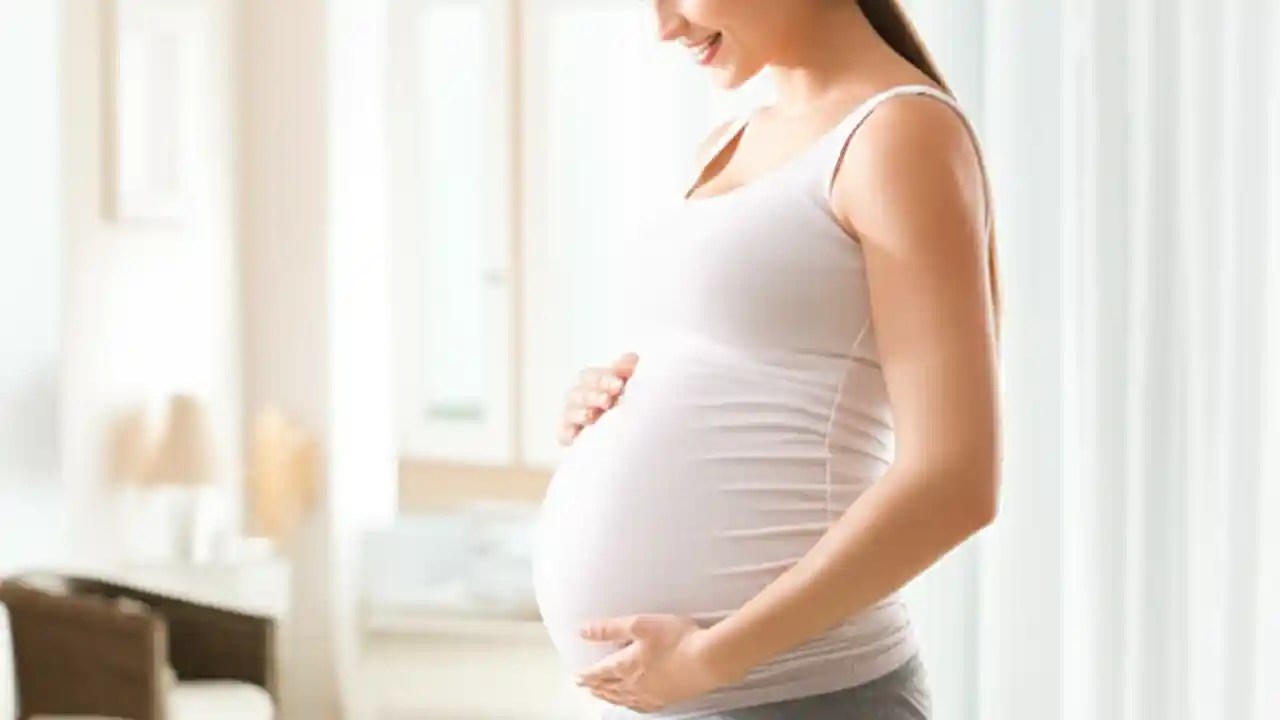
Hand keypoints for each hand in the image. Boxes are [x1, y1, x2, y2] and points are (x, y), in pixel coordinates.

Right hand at [558, 352, 638, 445]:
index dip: (603, 379)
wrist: (639, 444)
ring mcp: (575, 419)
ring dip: (581, 412)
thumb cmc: (637, 407)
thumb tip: (632, 359)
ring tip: (593, 415)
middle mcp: (582, 399)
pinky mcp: (571, 438)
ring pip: (570, 411)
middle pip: (577, 392)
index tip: (618, 385)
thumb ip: (631, 370)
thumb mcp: (637, 386)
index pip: (591, 377)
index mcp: (596, 385)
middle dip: (592, 395)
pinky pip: (563, 433)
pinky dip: (567, 432)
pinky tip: (576, 434)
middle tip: (608, 400)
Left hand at [574, 614, 734, 711]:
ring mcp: (651, 695)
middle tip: (585, 687)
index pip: (599, 673)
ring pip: (623, 699)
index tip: (576, 677)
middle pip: (609, 688)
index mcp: (625, 666)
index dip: (586, 675)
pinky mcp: (667, 699)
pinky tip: (632, 704)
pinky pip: (641, 706)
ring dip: (610, 697)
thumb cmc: (675, 638)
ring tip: (602, 696)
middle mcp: (635, 685)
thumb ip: (610, 629)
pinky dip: (630, 705)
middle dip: (595, 687)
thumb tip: (583, 631)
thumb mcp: (640, 625)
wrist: (708, 660)